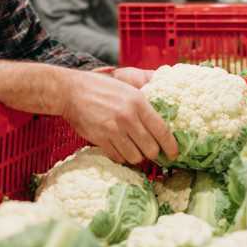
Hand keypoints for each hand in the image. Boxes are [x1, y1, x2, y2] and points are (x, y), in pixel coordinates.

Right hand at [61, 70, 177, 165]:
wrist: (72, 91)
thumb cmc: (102, 89)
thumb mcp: (128, 90)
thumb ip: (144, 107)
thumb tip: (162, 125)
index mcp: (139, 103)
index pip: (162, 131)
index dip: (171, 146)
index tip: (174, 154)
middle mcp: (128, 117)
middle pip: (151, 149)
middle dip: (153, 154)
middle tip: (152, 152)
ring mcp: (113, 129)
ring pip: (135, 157)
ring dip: (136, 156)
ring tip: (134, 150)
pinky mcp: (100, 139)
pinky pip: (118, 157)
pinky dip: (121, 157)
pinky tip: (120, 149)